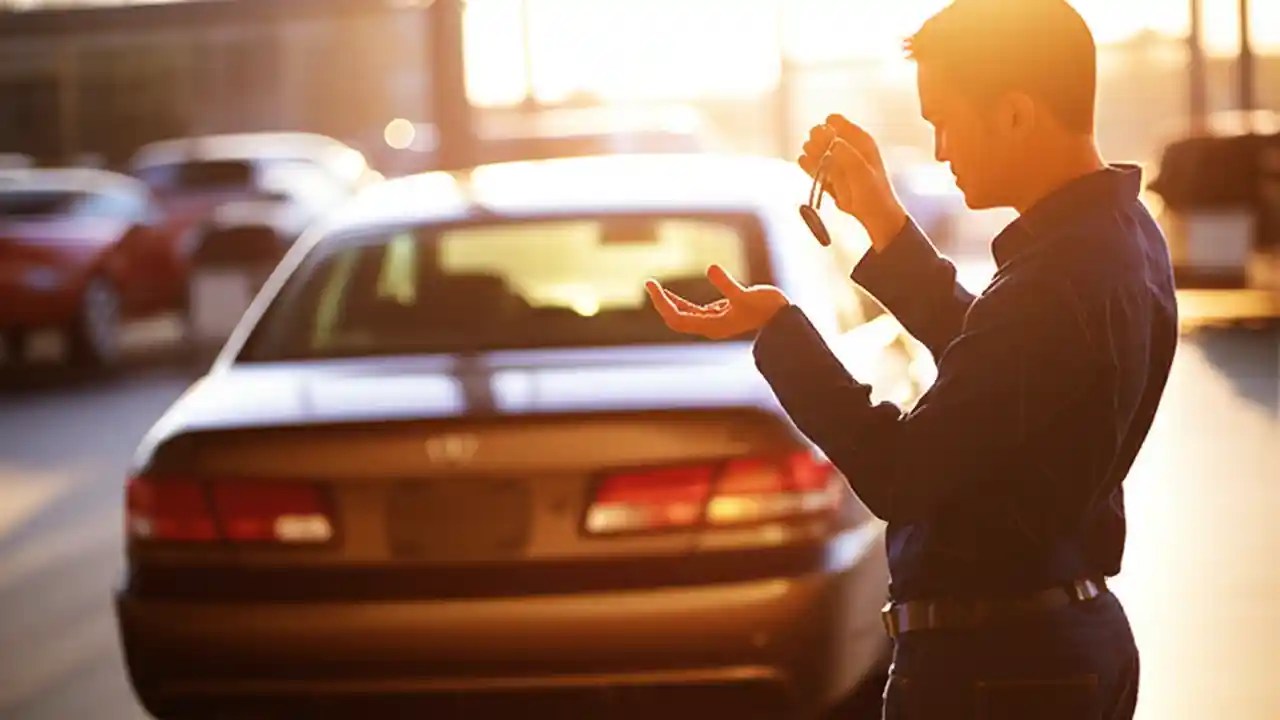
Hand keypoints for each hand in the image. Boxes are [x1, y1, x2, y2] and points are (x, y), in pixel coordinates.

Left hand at [645, 264, 790, 339]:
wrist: (783, 319)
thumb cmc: (767, 308)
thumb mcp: (746, 295)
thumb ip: (727, 284)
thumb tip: (710, 268)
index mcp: (712, 326)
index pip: (677, 318)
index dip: (662, 302)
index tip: (653, 285)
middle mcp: (710, 327)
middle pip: (676, 319)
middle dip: (661, 302)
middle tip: (649, 283)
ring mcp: (714, 323)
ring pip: (683, 316)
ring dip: (668, 302)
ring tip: (654, 286)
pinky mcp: (720, 316)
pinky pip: (693, 312)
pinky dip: (681, 303)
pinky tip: (672, 294)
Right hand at [799, 114, 907, 250]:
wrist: (872, 214)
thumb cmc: (872, 192)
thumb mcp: (862, 171)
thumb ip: (846, 153)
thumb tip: (829, 139)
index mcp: (859, 140)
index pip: (835, 121)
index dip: (826, 129)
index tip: (824, 141)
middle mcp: (847, 147)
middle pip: (822, 133)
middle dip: (816, 142)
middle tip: (818, 153)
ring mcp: (837, 161)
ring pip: (815, 148)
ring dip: (811, 154)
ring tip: (818, 164)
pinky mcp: (828, 176)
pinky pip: (813, 165)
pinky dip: (808, 165)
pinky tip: (805, 165)